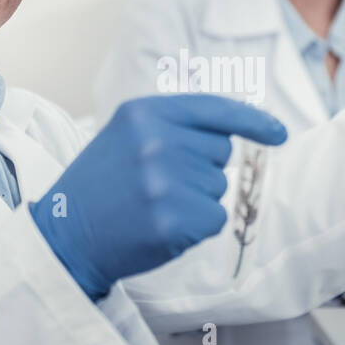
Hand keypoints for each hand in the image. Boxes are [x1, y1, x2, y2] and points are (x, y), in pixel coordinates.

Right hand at [30, 94, 287, 299]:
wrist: (64, 235)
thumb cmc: (100, 186)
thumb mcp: (126, 136)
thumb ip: (174, 125)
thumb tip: (237, 132)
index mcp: (144, 113)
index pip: (214, 109)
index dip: (253, 121)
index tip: (279, 133)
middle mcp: (157, 141)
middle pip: (220, 152)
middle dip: (199, 169)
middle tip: (156, 185)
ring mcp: (165, 181)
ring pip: (218, 188)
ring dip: (195, 200)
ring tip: (153, 206)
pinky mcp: (174, 219)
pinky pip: (214, 219)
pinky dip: (195, 228)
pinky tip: (160, 227)